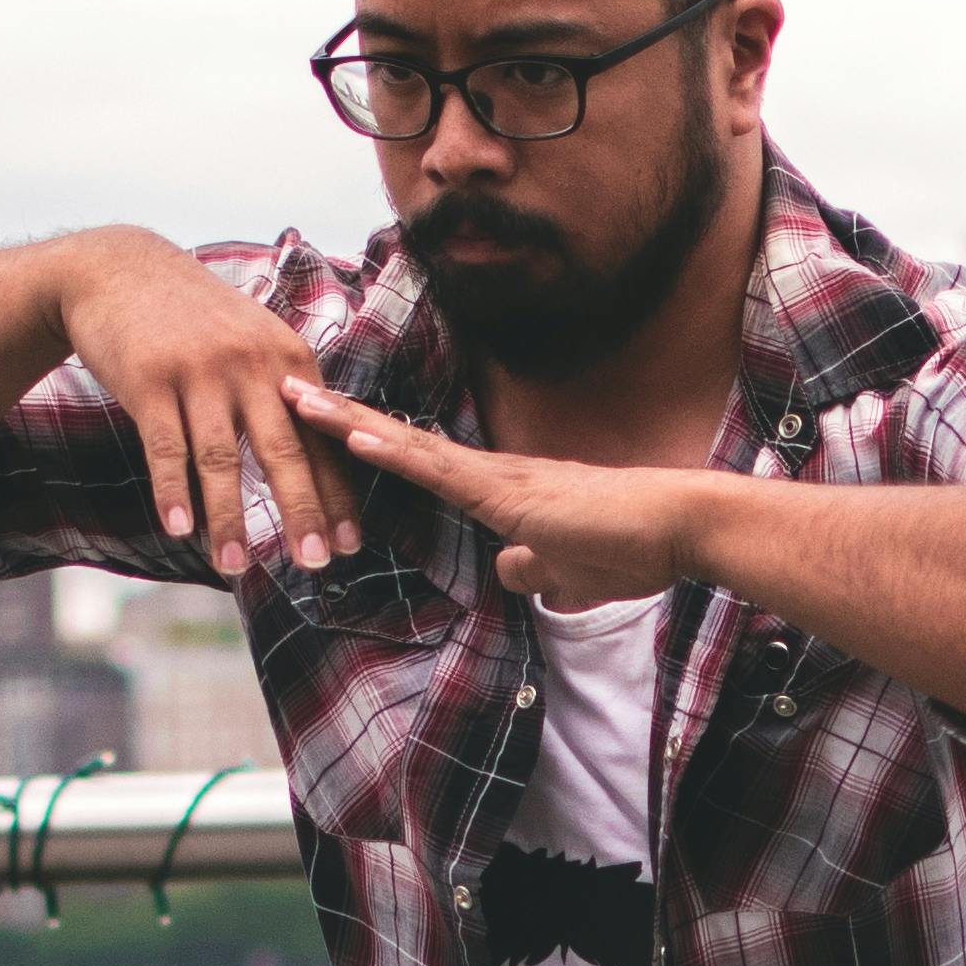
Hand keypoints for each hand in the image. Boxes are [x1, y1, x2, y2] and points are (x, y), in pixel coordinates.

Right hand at [65, 237, 366, 574]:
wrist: (119, 270)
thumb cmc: (195, 320)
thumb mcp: (253, 341)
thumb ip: (286, 391)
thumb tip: (322, 459)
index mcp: (287, 360)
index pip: (319, 439)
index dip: (335, 495)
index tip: (348, 546)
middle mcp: (250, 365)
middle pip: (283, 451)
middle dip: (301, 512)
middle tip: (314, 563)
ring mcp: (199, 372)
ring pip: (220, 459)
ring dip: (228, 519)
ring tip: (234, 567)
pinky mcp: (149, 379)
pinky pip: (166, 446)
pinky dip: (172, 491)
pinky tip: (179, 529)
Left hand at [291, 389, 705, 611]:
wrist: (679, 528)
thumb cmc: (635, 549)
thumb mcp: (568, 575)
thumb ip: (535, 569)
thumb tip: (509, 570)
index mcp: (502, 492)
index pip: (423, 463)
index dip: (374, 444)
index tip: (327, 425)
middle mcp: (493, 473)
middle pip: (402, 442)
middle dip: (341, 419)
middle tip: (286, 390)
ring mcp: (498, 478)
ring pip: (409, 446)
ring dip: (349, 424)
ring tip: (296, 399)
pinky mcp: (509, 493)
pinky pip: (438, 469)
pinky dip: (392, 451)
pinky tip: (352, 436)